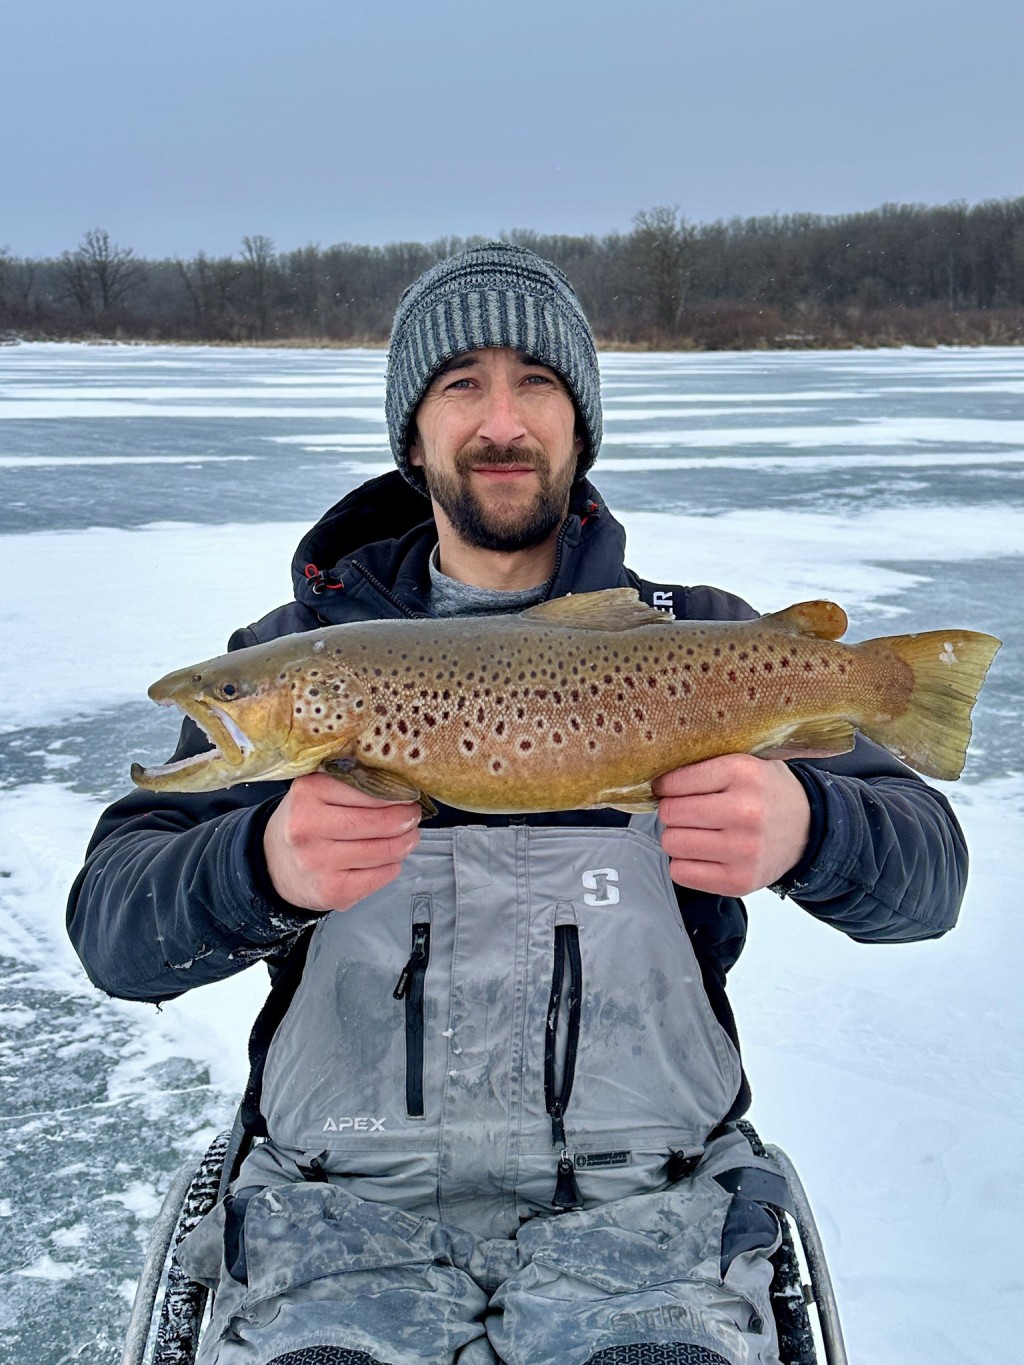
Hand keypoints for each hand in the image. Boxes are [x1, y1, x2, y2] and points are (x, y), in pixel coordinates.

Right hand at [263, 772, 421, 911]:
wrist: (273, 863)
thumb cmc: (305, 821)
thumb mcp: (317, 791)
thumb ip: (353, 784)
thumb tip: (404, 789)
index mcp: (308, 792)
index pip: (370, 791)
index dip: (398, 795)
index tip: (409, 796)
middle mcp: (309, 827)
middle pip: (381, 823)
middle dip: (407, 820)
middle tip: (414, 817)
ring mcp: (319, 862)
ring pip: (385, 851)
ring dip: (405, 843)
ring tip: (408, 837)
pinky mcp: (331, 891)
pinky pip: (380, 877)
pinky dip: (392, 867)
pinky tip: (388, 860)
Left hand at [653, 755, 810, 896]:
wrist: (808, 828)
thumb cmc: (767, 793)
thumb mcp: (745, 762)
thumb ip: (706, 762)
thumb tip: (655, 772)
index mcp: (743, 773)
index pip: (674, 782)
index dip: (666, 786)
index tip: (670, 789)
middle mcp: (744, 812)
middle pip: (670, 813)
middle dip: (672, 812)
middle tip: (686, 811)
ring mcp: (743, 850)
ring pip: (672, 843)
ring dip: (677, 837)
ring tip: (697, 832)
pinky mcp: (739, 881)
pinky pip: (681, 873)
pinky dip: (685, 864)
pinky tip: (703, 854)